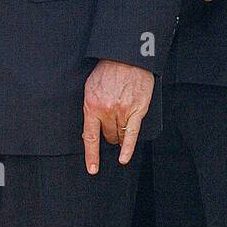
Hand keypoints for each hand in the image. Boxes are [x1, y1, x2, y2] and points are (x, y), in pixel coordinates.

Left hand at [82, 59, 153, 174]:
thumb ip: (90, 107)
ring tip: (121, 123)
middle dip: (109, 135)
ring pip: (119, 135)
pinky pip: (132, 135)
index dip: (91, 155)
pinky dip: (128, 148)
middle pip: (107, 136)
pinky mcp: (137, 110)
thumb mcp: (91, 87)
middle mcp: (106, 111)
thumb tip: (91, 126)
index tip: (92, 168)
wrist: (127, 57)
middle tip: (112, 124)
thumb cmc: (108, 70)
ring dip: (119, 135)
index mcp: (92, 105)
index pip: (90, 137)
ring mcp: (122, 111)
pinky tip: (124, 158)